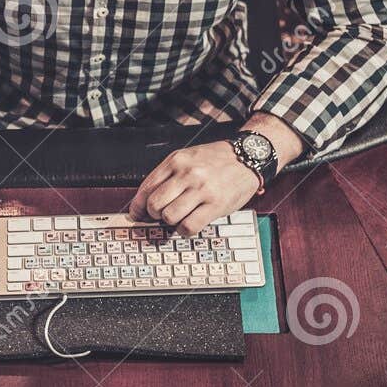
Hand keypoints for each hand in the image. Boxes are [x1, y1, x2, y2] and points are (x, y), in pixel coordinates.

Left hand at [128, 140, 259, 235]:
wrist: (248, 156)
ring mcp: (202, 189)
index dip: (138, 206)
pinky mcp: (216, 204)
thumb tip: (146, 200)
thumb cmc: (216, 160)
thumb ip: (168, 175)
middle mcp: (187, 174)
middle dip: (154, 215)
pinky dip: (185, 230)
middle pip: (155, 205)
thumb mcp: (188, 158)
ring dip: (170, 222)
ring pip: (169, 216)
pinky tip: (190, 224)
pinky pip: (190, 226)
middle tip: (161, 215)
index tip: (137, 214)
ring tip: (179, 217)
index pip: (146, 188)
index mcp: (176, 161)